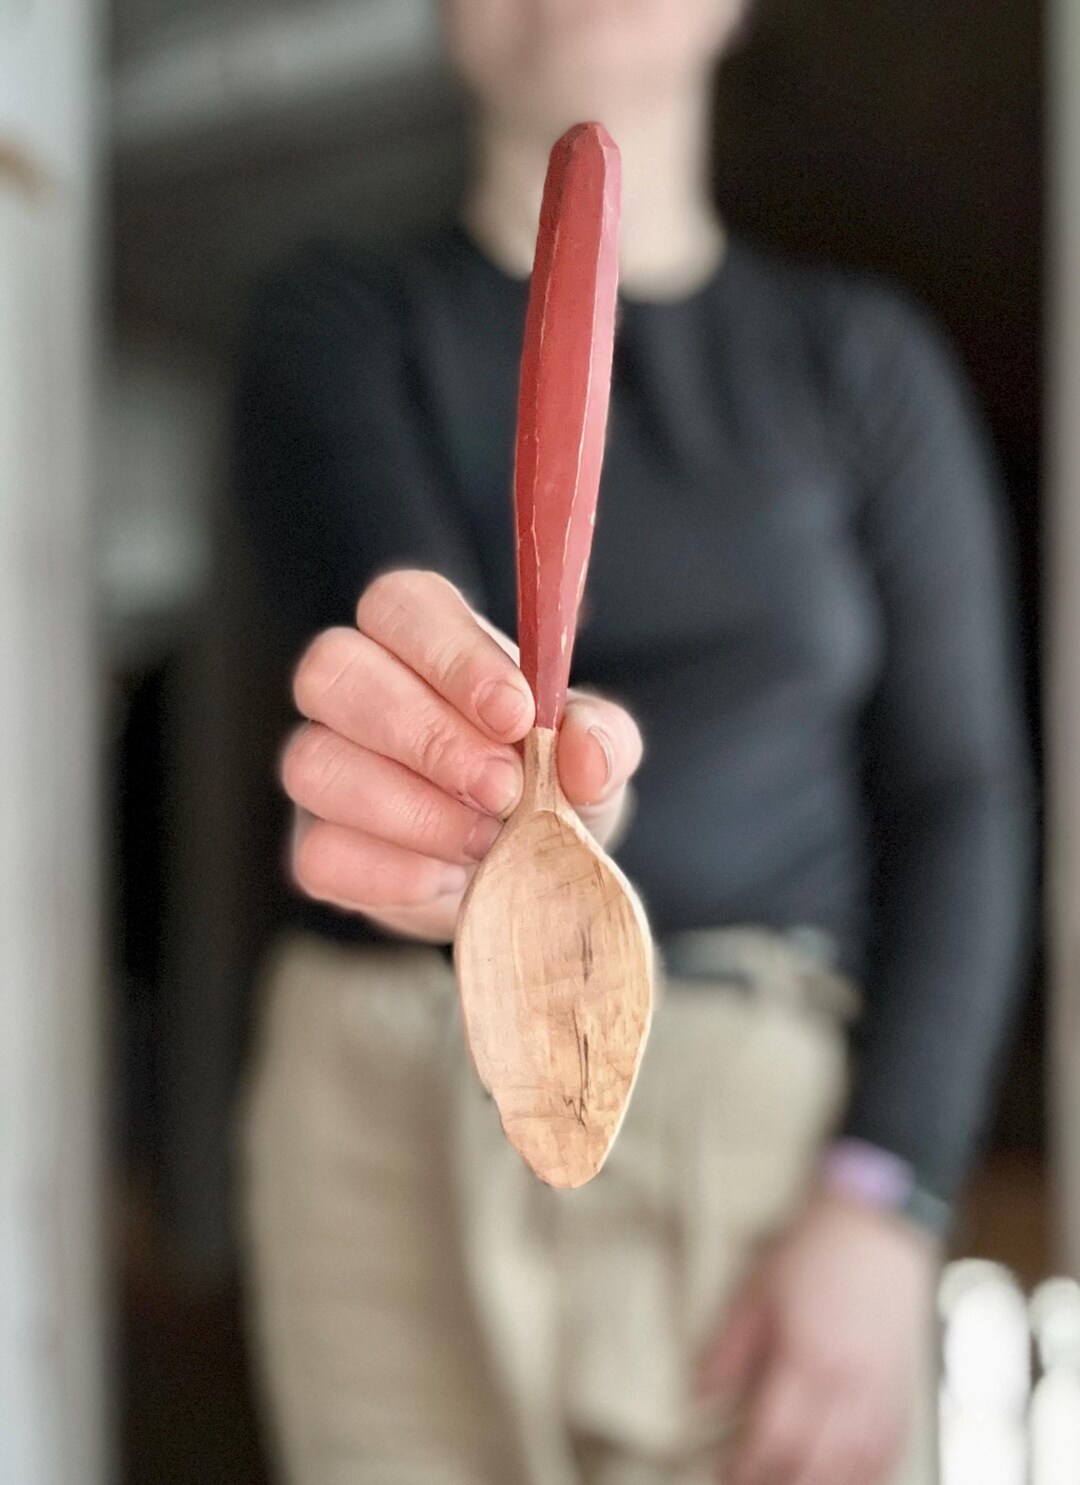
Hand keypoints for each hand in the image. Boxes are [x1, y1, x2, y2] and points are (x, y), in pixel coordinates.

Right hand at [281, 568, 643, 942]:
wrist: (526, 875)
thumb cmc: (548, 787)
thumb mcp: (593, 757)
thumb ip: (602, 739)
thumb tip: (586, 746)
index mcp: (419, 635)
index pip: (401, 604)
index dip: (451, 656)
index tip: (517, 715)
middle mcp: (352, 687)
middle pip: (333, 670)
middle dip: (425, 736)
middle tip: (502, 789)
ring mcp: (322, 764)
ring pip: (312, 762)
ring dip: (410, 810)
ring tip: (485, 840)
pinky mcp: (313, 846)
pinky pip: (319, 852)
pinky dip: (389, 872)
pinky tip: (445, 877)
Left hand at [699, 1190, 938, 1484]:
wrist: (877, 1225)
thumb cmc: (819, 1250)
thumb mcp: (759, 1289)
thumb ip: (730, 1345)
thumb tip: (702, 1390)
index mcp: (806, 1360)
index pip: (773, 1438)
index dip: (745, 1467)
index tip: (725, 1472)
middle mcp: (848, 1385)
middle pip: (814, 1467)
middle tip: (752, 1483)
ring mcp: (881, 1393)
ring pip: (855, 1469)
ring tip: (793, 1484)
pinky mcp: (902, 1390)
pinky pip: (889, 1452)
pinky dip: (868, 1475)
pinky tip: (849, 1478)